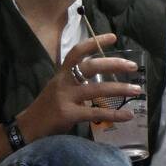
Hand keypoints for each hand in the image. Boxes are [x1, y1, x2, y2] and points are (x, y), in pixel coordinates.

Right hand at [16, 33, 140, 142]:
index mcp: (61, 74)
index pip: (77, 52)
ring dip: (119, 89)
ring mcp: (65, 98)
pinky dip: (114, 114)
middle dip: (112, 64)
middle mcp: (62, 82)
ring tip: (137, 90)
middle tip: (132, 65)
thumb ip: (74, 83)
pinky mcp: (68, 114)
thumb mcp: (58, 89)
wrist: (28, 128)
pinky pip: (95, 113)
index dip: (94, 43)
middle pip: (89, 67)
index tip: (113, 37)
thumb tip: (100, 80)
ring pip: (96, 89)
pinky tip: (128, 115)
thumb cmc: (46, 108)